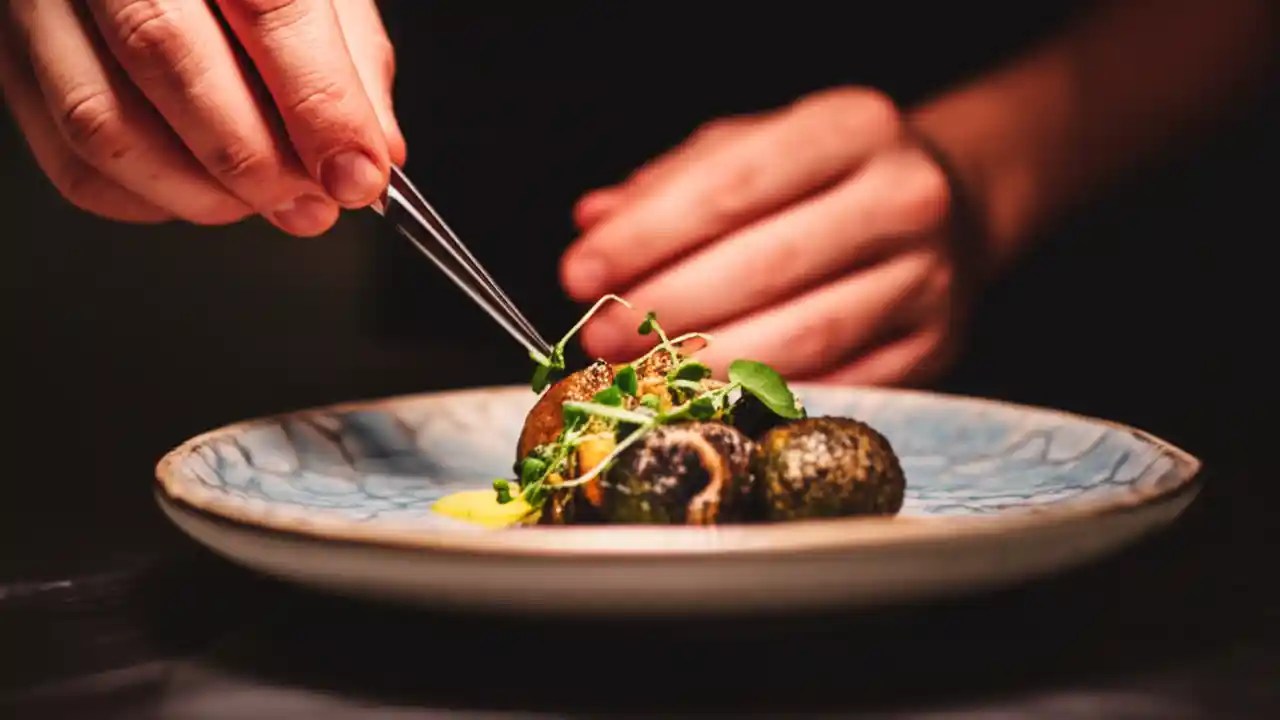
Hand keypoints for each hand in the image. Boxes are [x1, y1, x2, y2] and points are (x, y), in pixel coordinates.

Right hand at [0, 0, 404, 235]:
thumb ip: (349, 62)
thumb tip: (372, 153)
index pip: (268, 5)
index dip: (319, 105)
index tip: (356, 175)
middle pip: (167, 54)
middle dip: (255, 157)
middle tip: (310, 203)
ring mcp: (41, 3)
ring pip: (103, 120)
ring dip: (198, 192)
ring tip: (260, 201)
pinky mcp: (13, 60)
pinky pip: (69, 160)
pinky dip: (147, 199)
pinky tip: (196, 191)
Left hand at [559, 87, 971, 386]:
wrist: (946, 209)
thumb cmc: (824, 178)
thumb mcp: (752, 149)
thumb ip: (672, 183)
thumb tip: (593, 222)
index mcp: (853, 126)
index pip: (733, 186)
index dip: (647, 236)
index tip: (580, 274)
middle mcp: (905, 196)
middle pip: (766, 266)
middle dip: (667, 308)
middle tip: (599, 337)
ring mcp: (927, 277)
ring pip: (804, 335)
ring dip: (708, 364)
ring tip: (640, 374)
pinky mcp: (934, 346)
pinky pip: (838, 385)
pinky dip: (764, 398)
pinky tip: (705, 399)